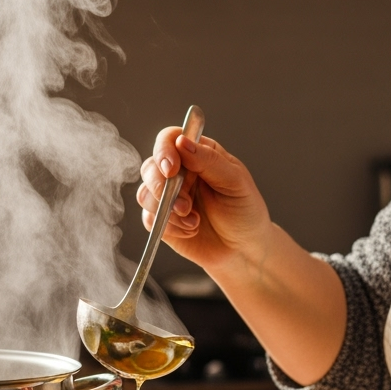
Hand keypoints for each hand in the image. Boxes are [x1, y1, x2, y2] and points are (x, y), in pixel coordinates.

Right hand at [137, 127, 271, 271]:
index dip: (164, 151)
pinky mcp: (161, 220)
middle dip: (162, 188)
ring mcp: (168, 197)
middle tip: (185, 206)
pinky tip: (191, 230)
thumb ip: (208, 161)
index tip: (171, 169)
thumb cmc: (245, 212)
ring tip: (194, 222)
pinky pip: (149, 219)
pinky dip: (170, 227)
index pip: (169, 139)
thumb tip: (182, 142)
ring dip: (168, 211)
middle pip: (150, 167)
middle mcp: (179, 173)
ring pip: (145, 194)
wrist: (244, 249)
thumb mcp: (235, 182)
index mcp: (198, 154)